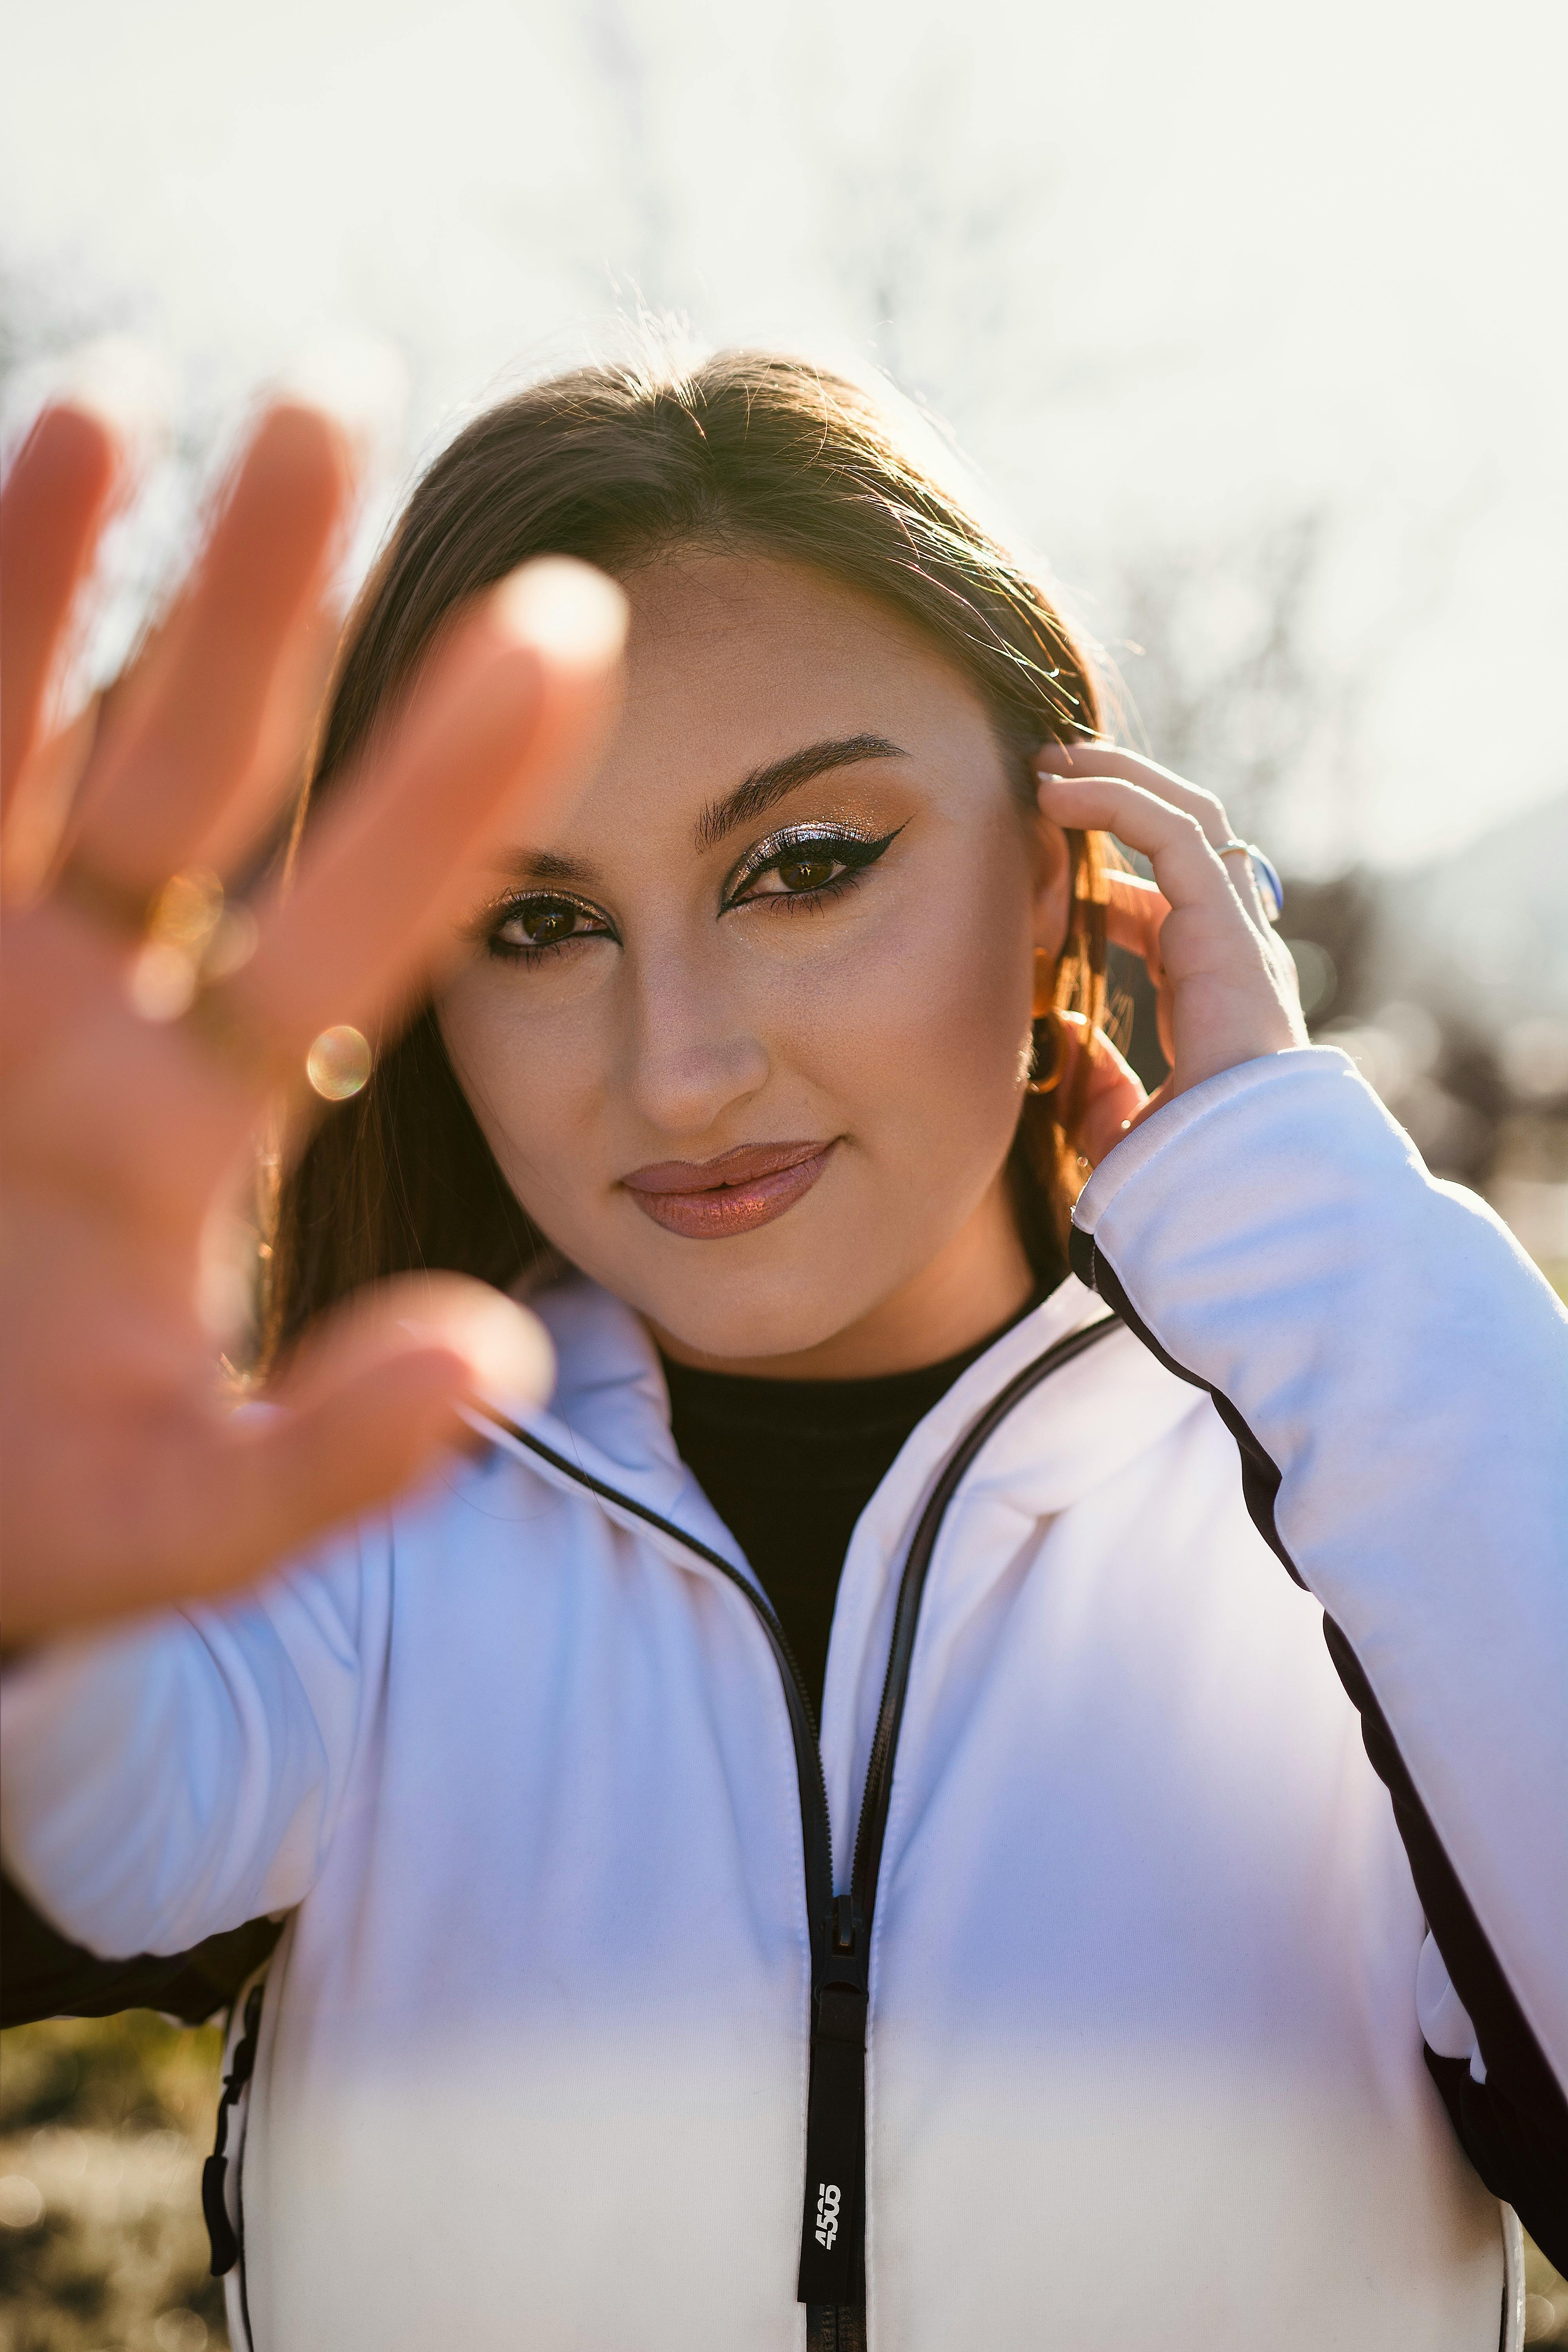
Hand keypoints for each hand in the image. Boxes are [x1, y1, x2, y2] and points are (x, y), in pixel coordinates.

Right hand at [1, 382, 625, 1641]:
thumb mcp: (181, 1520)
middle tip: (344, 396)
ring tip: (150, 391)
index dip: (457, 775)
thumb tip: (499, 1355)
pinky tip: (14, 479)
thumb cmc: (12, 1530)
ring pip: (42, 743)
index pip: (362, 912)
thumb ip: (339, 1456)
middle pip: (207, 774)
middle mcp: (100, 1010)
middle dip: (264, 603)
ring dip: (82, 578)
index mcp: (208, 1113)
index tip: (568, 623)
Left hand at [1036, 744, 1308, 1168]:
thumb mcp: (1127, 1128)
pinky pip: (1174, 834)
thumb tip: (1065, 1040)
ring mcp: (1235, 932)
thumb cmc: (1194, 1172)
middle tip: (1043, 779)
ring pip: (1184, 818)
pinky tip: (1059, 792)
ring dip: (1115, 780)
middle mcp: (1229, 950)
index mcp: (1209, 990)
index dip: (1102, 882)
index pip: (1160, 908)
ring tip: (1047, 763)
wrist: (1244, 1184)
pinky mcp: (1225, 925)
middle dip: (1116, 800)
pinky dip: (1117, 800)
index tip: (1038, 868)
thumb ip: (1100, 1086)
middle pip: (1179, 844)